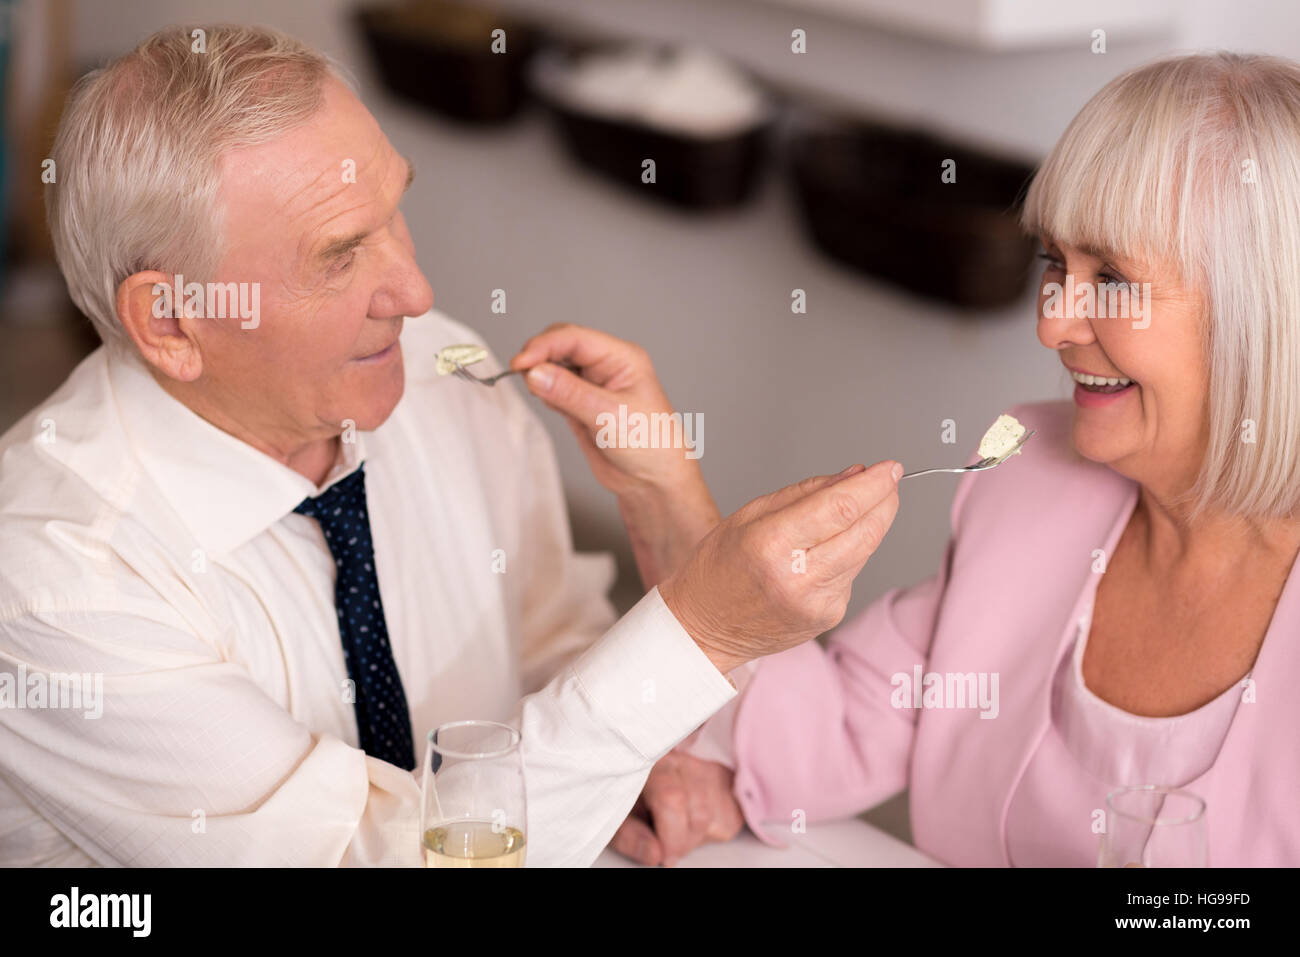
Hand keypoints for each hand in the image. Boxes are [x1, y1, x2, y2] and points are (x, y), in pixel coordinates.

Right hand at [511, 323, 709, 498]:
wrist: (652, 481)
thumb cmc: (650, 445)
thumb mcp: (609, 416)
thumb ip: (570, 394)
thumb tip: (535, 373)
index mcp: (621, 358)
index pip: (574, 338)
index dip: (544, 346)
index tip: (521, 363)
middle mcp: (606, 366)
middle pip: (561, 346)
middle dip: (539, 356)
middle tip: (522, 375)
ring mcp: (592, 385)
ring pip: (554, 366)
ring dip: (540, 375)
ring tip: (539, 394)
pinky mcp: (580, 405)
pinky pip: (553, 389)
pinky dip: (544, 392)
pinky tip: (548, 403)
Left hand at [609, 751, 742, 865]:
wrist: (638, 772)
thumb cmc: (626, 796)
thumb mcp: (615, 817)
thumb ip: (629, 836)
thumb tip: (654, 855)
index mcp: (650, 765)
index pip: (672, 800)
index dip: (671, 838)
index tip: (664, 856)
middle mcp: (681, 761)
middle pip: (699, 814)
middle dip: (683, 842)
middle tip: (666, 847)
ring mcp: (705, 768)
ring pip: (717, 817)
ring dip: (697, 836)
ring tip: (676, 831)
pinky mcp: (724, 779)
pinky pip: (731, 817)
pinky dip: (714, 830)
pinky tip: (692, 822)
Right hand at [659, 460, 901, 674]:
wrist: (702, 629)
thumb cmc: (718, 568)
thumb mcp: (748, 515)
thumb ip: (804, 492)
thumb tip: (853, 476)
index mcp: (771, 544)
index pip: (841, 507)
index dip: (874, 484)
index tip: (890, 467)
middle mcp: (798, 576)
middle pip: (865, 531)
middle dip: (885, 501)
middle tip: (889, 481)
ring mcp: (817, 602)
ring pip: (864, 552)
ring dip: (871, 525)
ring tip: (859, 508)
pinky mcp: (827, 617)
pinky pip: (851, 575)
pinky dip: (850, 554)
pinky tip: (830, 549)